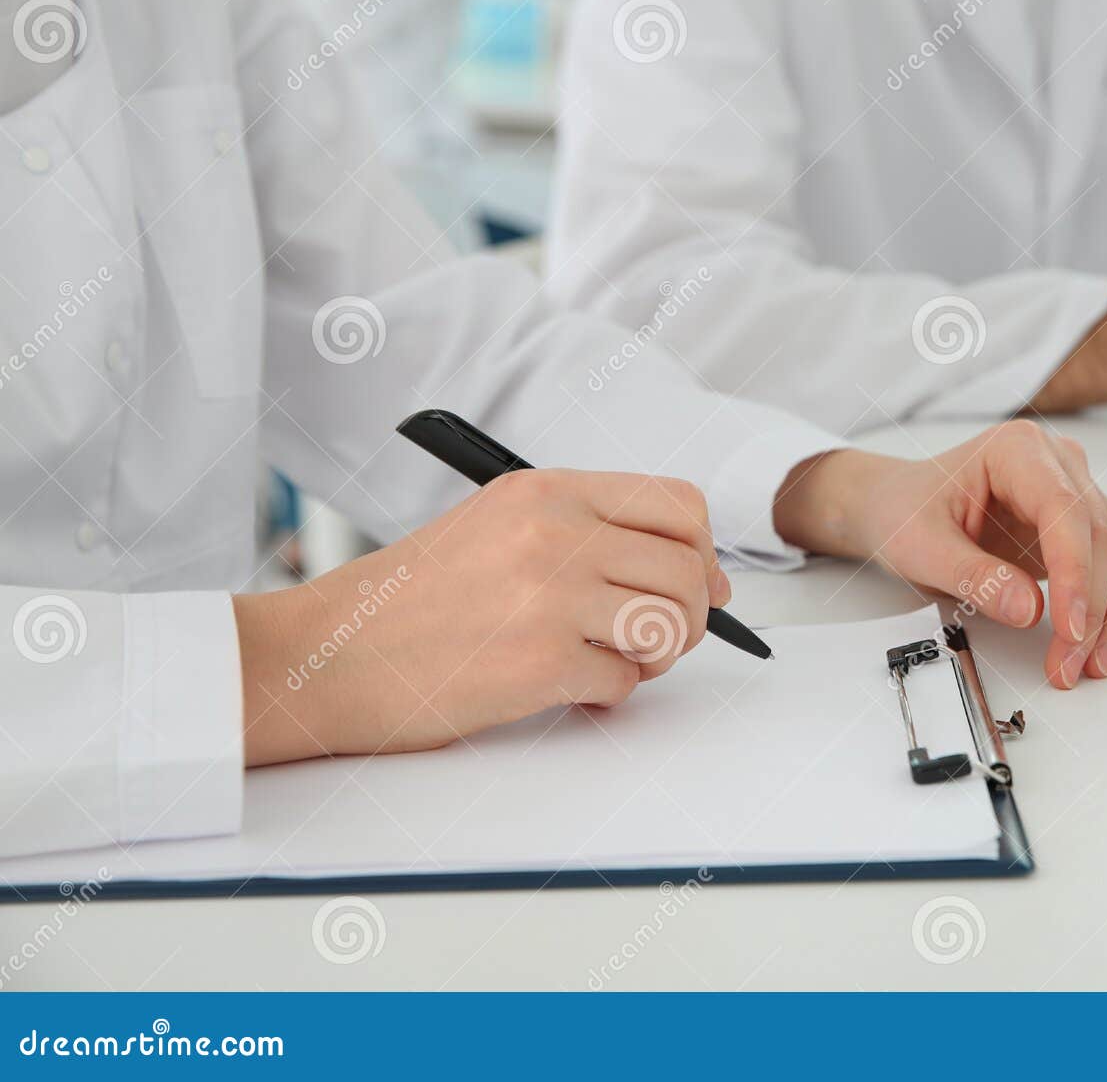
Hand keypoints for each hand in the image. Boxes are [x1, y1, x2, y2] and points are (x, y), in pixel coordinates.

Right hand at [234, 470, 731, 765]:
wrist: (323, 657)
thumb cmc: (408, 603)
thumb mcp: (497, 529)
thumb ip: (587, 535)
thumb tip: (694, 571)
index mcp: (546, 491)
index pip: (678, 504)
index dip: (702, 553)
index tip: (698, 586)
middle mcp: (554, 532)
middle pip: (688, 569)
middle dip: (689, 617)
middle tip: (653, 640)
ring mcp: (550, 596)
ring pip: (672, 624)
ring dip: (657, 657)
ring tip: (614, 663)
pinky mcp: (541, 663)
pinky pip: (626, 682)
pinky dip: (609, 695)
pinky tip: (568, 689)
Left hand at [772, 420, 1106, 688]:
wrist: (900, 508)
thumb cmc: (906, 512)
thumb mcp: (919, 545)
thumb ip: (971, 576)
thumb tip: (1028, 609)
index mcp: (1018, 450)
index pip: (1067, 509)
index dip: (1077, 573)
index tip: (1071, 629)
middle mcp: (1062, 466)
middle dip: (1097, 610)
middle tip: (1071, 665)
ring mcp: (1082, 496)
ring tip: (1094, 664)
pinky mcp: (1091, 530)